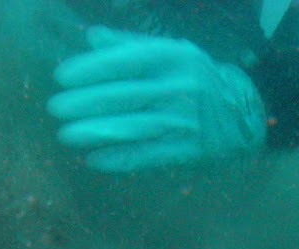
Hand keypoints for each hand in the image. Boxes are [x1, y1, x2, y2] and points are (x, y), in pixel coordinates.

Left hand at [48, 26, 266, 172]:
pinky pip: (148, 156)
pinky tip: (93, 159)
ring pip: (133, 127)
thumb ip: (130, 46)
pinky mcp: (189, 151)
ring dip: (95, 133)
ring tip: (66, 135)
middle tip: (56, 109)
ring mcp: (186, 121)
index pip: (126, 61)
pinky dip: (118, 159)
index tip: (62, 77)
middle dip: (86, 103)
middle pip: (126, 96)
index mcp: (174, 57)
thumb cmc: (195, 79)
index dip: (91, 69)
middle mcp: (181, 87)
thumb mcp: (171, 53)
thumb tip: (92, 38)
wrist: (243, 115)